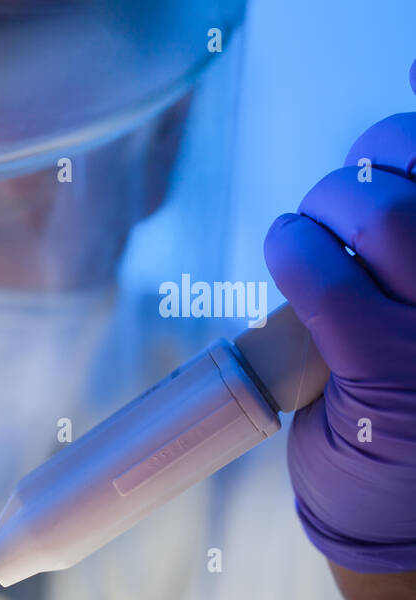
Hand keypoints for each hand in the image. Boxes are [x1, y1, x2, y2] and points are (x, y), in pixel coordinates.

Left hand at [264, 62, 415, 599]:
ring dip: (330, 202)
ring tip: (312, 227)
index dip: (410, 136)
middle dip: (369, 165)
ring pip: (388, 212)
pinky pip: (330, 281)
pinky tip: (289, 246)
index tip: (390, 154)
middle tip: (341, 198)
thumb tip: (387, 164)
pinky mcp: (396, 371)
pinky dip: (294, 248)